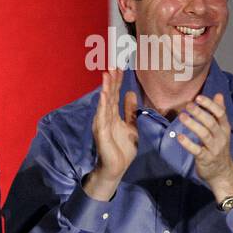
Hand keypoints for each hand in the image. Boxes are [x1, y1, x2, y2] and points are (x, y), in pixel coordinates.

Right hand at [83, 69, 137, 200]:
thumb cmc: (122, 149)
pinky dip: (102, 105)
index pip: (115, 94)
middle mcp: (105, 116)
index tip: (120, 66)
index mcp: (113, 115)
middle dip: (111, 80)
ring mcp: (101, 124)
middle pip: (108, 94)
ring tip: (107, 74)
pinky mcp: (101, 132)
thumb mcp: (131, 126)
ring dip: (106, 88)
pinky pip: (102, 116)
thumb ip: (130, 111)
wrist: (116, 168)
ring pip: (104, 102)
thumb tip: (131, 94)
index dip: (118, 81)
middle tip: (113, 64)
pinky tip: (104, 95)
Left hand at [176, 93, 232, 201]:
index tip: (199, 97)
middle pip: (211, 123)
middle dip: (200, 113)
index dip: (210, 105)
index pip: (220, 114)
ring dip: (193, 125)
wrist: (222, 171)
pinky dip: (188, 144)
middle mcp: (221, 137)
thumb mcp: (222, 130)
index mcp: (224, 129)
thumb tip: (219, 95)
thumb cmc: (218, 147)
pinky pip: (196, 150)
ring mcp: (213, 149)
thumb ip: (219, 113)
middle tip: (188, 105)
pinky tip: (179, 137)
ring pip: (204, 135)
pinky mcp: (205, 159)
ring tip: (182, 117)